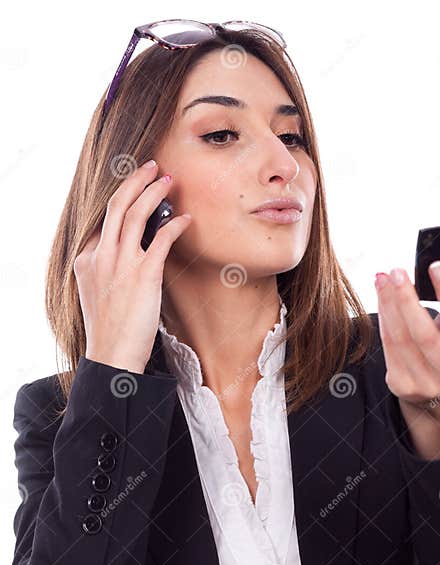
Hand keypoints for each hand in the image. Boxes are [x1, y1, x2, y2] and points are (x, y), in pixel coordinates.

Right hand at [74, 160, 191, 373]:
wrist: (113, 356)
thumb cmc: (110, 330)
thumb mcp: (99, 294)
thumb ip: (109, 270)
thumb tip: (131, 255)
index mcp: (87, 260)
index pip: (104, 220)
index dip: (122, 199)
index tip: (138, 188)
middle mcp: (101, 257)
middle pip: (117, 206)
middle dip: (136, 181)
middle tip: (152, 167)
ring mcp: (121, 265)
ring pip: (135, 214)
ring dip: (154, 193)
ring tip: (168, 180)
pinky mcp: (143, 276)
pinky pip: (161, 240)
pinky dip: (175, 225)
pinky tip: (187, 220)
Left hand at [374, 260, 439, 410]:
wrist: (437, 395)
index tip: (435, 266)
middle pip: (425, 334)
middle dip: (408, 299)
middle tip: (397, 272)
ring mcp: (427, 384)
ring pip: (401, 339)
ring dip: (389, 305)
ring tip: (382, 279)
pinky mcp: (402, 386)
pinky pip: (389, 347)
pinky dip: (384, 319)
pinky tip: (382, 299)